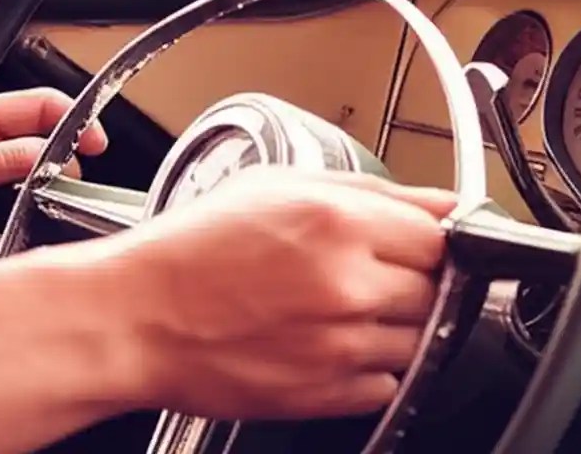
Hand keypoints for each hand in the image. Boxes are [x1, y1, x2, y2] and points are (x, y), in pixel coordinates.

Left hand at [0, 88, 106, 295]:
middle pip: (30, 144)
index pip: (34, 104)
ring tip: (50, 214)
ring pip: (14, 186)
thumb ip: (0, 162)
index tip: (100, 146)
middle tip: (79, 186)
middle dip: (60, 161)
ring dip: (32, 199)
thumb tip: (52, 154)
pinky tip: (9, 243)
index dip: (74, 119)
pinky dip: (6, 229)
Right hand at [73, 166, 456, 419]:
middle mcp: (349, 286)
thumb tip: (444, 203)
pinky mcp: (327, 395)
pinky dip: (371, 368)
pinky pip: (387, 384)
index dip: (427, 239)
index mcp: (340, 222)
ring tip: (335, 309)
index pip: (443, 236)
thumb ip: (374, 189)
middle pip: (438, 290)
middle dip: (411, 281)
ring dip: (393, 326)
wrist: (135, 318)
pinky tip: (327, 343)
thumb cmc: (193, 250)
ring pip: (421, 340)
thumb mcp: (278, 185)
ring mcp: (342, 346)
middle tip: (363, 274)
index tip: (409, 243)